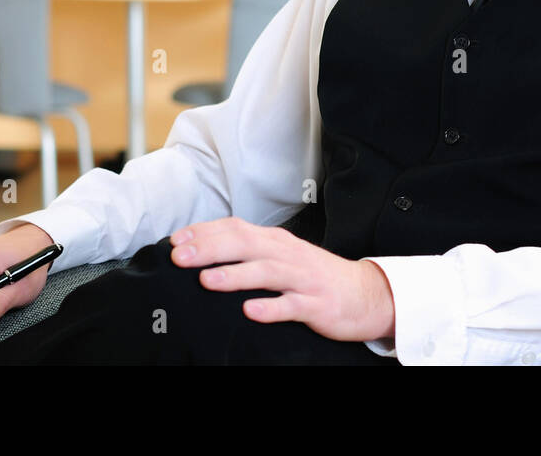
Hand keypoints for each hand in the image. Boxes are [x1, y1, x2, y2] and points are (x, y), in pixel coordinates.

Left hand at [169, 216, 394, 342]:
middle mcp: (287, 254)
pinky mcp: (316, 304)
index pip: (235, 228)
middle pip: (245, 245)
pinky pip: (292, 306)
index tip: (175, 241)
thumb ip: (249, 253)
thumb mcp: (281, 256)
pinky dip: (271, 308)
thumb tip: (205, 253)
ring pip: (266, 272)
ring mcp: (302, 279)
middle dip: (210, 249)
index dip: (204, 233)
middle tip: (179, 258)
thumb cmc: (314, 276)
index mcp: (275, 241)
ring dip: (236, 275)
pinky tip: (251, 311)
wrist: (364, 294)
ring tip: (208, 280)